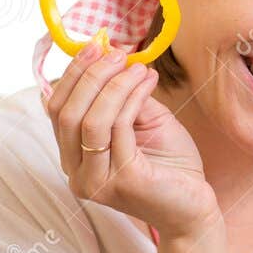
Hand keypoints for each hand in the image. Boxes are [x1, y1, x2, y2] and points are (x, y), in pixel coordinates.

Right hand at [42, 45, 220, 239]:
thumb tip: (113, 56)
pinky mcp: (122, 180)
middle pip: (66, 113)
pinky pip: (118, 128)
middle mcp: (77, 172)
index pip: (57, 109)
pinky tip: (148, 82)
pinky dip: (131, 97)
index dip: (73, 74)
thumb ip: (123, 97)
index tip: (96, 45)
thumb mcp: (143, 122)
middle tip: (118, 53)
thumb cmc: (170, 165)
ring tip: (138, 67)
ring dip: (113, 85)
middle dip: (90, 75)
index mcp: (74, 157)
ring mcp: (96, 180)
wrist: (194, 207)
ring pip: (89, 120)